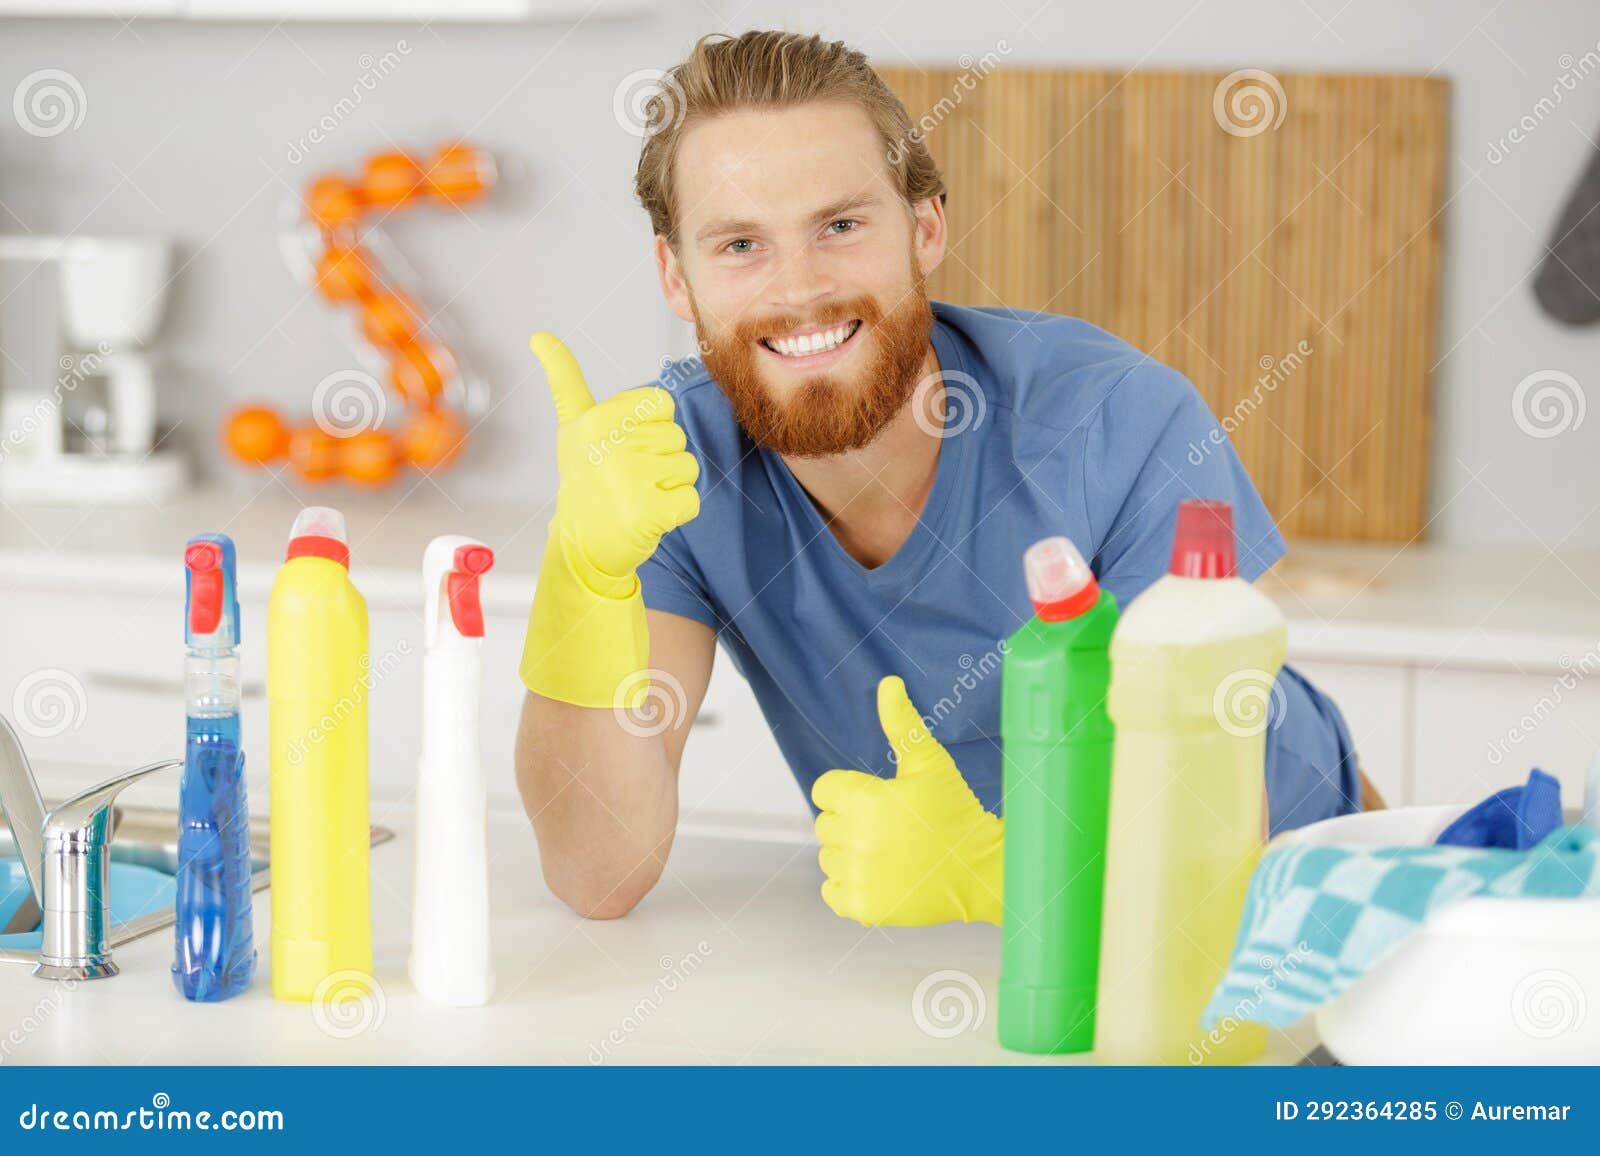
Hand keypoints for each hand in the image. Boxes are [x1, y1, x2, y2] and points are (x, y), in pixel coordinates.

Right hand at [534, 333, 699, 586]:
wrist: (581, 546)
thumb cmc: (585, 479)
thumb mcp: (572, 425)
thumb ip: (563, 378)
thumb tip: (538, 333)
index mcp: (595, 419)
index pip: (661, 404)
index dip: (651, 427)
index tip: (622, 447)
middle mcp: (608, 446)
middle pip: (676, 436)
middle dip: (661, 459)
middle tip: (628, 479)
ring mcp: (628, 479)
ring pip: (687, 466)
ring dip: (670, 485)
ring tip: (637, 496)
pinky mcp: (648, 512)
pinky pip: (691, 499)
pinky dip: (677, 512)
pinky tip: (648, 517)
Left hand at [811, 676, 1003, 926]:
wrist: (982, 870)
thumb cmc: (957, 813)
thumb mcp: (931, 764)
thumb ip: (902, 724)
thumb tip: (888, 684)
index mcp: (864, 800)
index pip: (824, 789)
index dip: (849, 790)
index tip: (879, 799)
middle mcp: (854, 839)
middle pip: (824, 823)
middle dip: (851, 821)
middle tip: (890, 826)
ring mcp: (857, 876)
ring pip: (828, 857)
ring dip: (850, 854)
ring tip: (890, 851)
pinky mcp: (862, 908)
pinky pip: (831, 892)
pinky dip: (849, 886)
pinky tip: (880, 876)